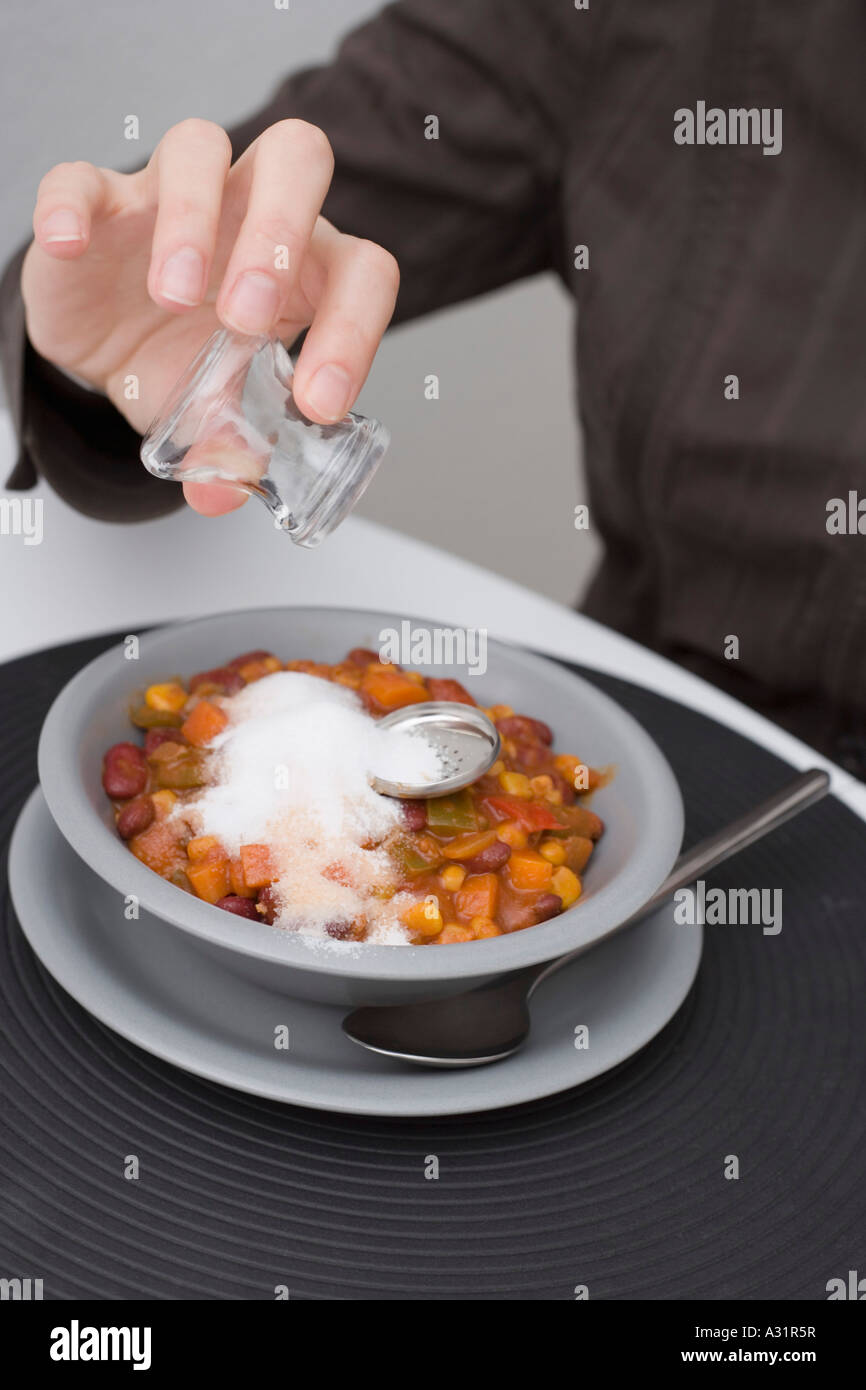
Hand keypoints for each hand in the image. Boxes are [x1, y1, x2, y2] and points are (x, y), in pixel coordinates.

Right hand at [21, 118, 398, 513]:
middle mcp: (251, 211)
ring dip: (192, 221)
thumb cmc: (186, 365)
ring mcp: (172, 195)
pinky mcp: (98, 200)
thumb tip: (228, 488)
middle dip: (280, 236)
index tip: (319, 402)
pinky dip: (74, 206)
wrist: (109, 352)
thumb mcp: (216, 418)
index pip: (361, 270)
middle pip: (298, 159)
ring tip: (172, 298)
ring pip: (200, 149)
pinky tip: (72, 244)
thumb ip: (230, 449)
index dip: (354, 331)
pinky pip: (83, 177)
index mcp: (306, 267)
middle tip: (247, 320)